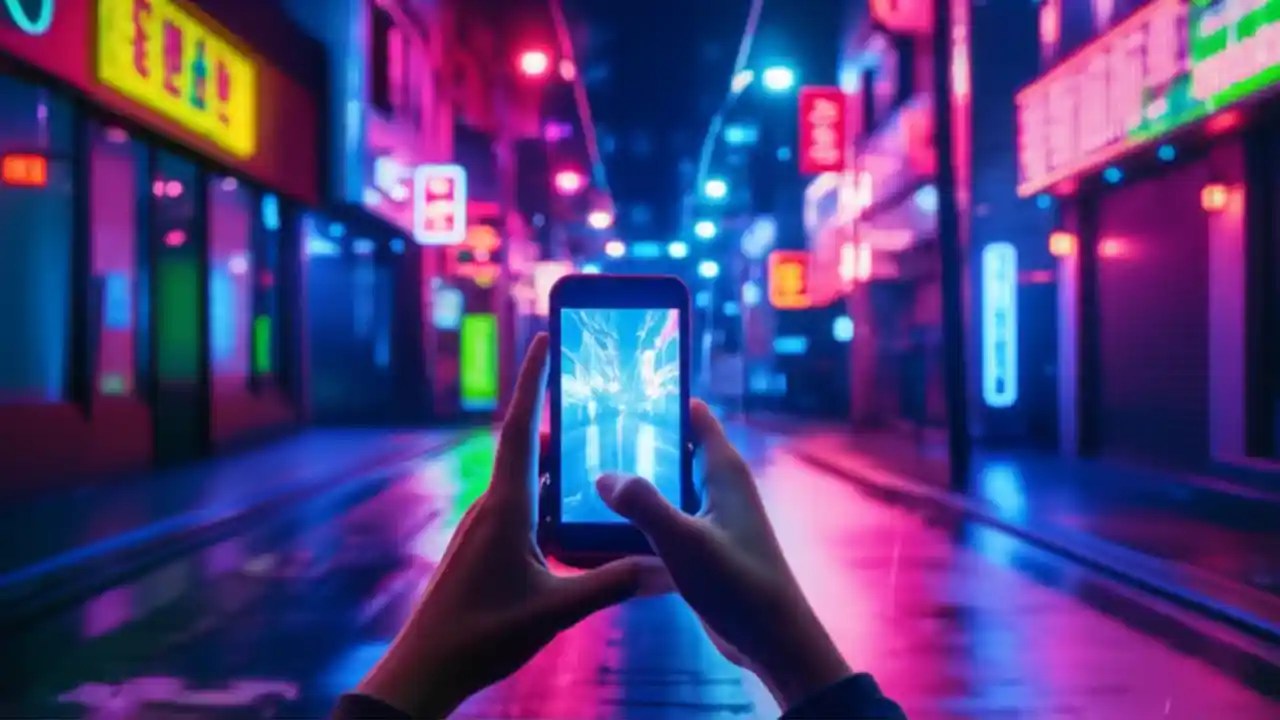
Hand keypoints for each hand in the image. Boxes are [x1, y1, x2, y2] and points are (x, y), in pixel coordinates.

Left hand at [358, 334, 668, 717]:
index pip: (522, 427)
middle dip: (558, 420)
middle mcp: (491, 507)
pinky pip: (520, 507)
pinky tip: (569, 517)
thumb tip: (662, 570)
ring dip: (555, 464)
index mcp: (505, 507)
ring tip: (592, 455)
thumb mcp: (555, 611)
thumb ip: (609, 585)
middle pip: (527, 447)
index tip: (543, 338)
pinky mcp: (482, 548)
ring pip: (525, 480)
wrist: (425, 669)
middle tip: (592, 398)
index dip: (532, 380)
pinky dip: (547, 498)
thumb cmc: (479, 636)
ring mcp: (483, 527)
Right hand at [596, 401, 850, 709]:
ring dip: (633, 489)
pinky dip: (638, 526)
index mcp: (724, 472)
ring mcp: (711, 522)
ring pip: (665, 493)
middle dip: (637, 446)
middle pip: (673, 453)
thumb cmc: (739, 583)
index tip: (622, 391)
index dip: (663, 401)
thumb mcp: (684, 541)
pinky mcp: (702, 551)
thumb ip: (643, 504)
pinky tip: (600, 534)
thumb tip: (603, 475)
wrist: (772, 640)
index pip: (695, 417)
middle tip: (587, 436)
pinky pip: (663, 527)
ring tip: (582, 479)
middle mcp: (719, 490)